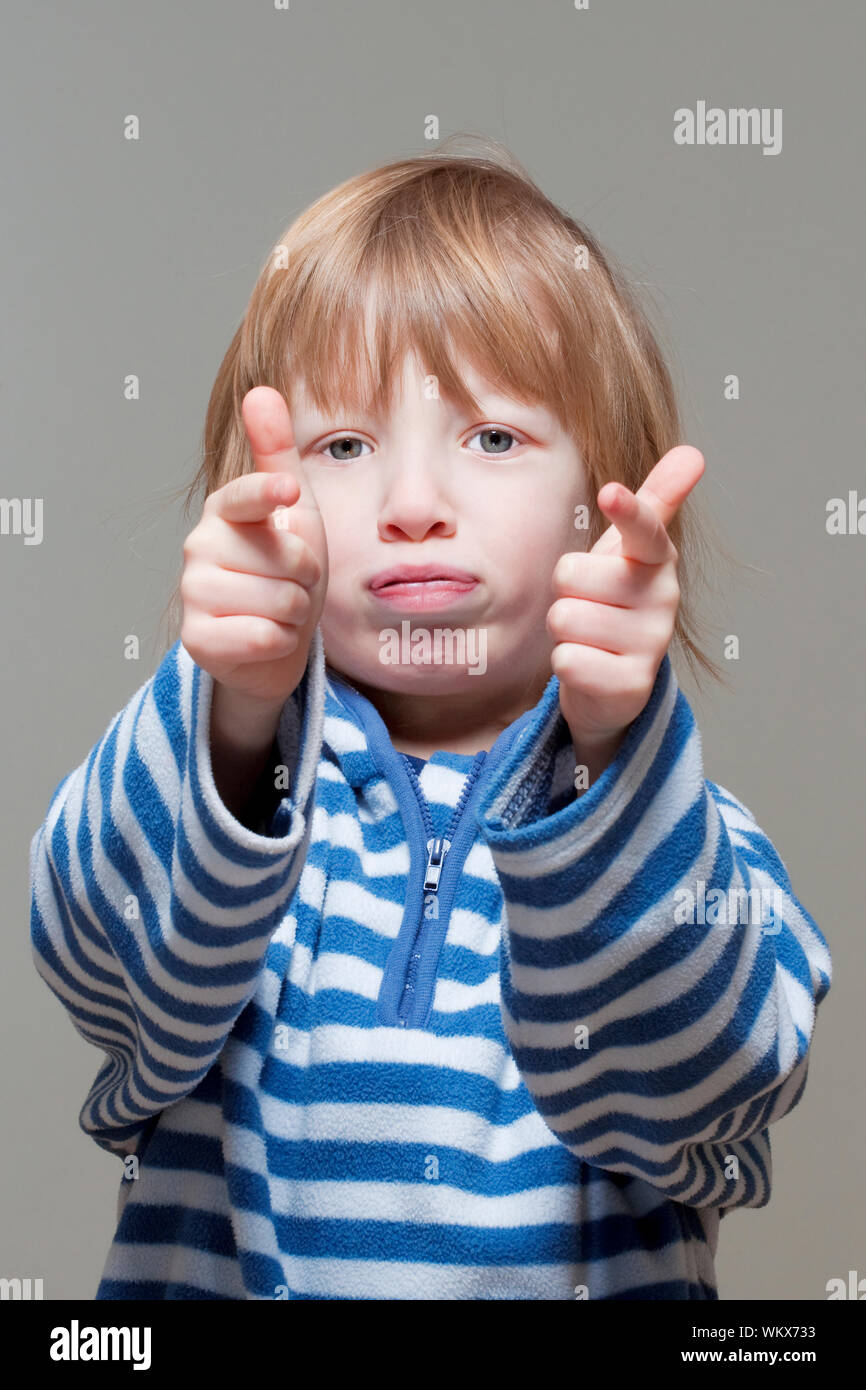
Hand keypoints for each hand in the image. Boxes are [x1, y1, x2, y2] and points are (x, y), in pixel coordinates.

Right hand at [180, 386, 328, 706]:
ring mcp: (193, 593)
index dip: (268, 494)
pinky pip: (263, 637)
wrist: (270, 642)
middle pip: (285, 561)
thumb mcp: (294, 511)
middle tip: (291, 583)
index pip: (245, 497)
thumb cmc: (285, 571)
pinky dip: (279, 642)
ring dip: (295, 614)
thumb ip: (277, 454)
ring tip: (278, 610)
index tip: (287, 491)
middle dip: (305, 579)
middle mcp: (199, 546)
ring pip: (280, 602)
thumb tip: (260, 391)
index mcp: (225, 510)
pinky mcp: (196, 639)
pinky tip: (265, 637)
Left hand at [547, 445, 704, 765]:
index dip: (628, 511)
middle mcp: (662, 599)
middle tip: (588, 606)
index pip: (645, 529)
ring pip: (564, 617)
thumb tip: (692, 453)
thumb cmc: (613, 605)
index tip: (609, 492)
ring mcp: (650, 644)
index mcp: (656, 560)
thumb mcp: (628, 553)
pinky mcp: (630, 685)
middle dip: (565, 592)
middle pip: (570, 573)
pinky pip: (568, 659)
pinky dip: (568, 664)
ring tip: (589, 637)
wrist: (614, 682)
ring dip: (564, 631)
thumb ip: (654, 504)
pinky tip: (591, 666)